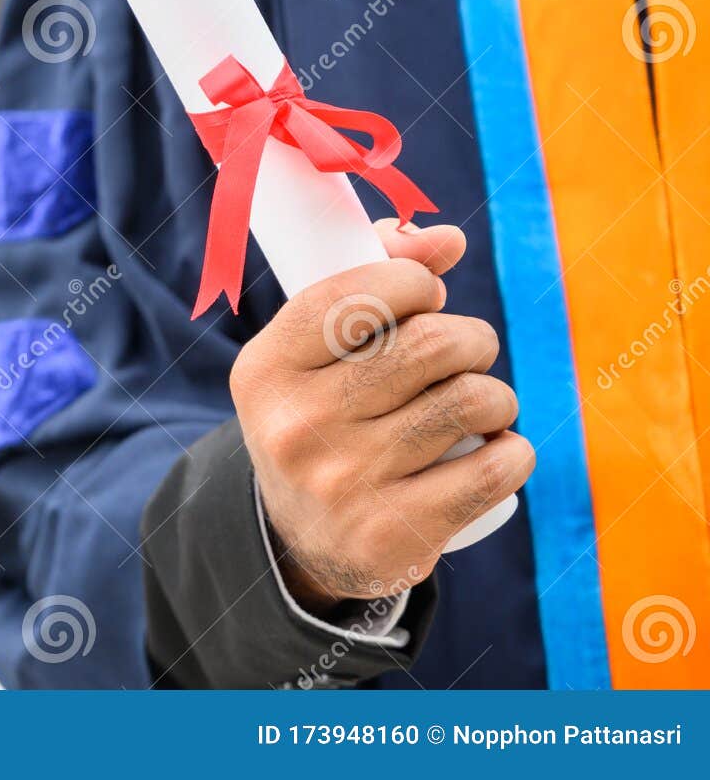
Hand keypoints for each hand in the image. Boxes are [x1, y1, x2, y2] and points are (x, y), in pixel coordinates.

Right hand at [230, 220, 534, 615]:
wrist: (306, 541)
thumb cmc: (326, 418)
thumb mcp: (317, 354)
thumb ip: (371, 280)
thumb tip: (448, 239)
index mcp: (266, 370)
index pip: (359, 294)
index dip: (415, 282)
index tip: (427, 297)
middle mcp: (297, 426)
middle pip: (431, 343)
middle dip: (471, 337)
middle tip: (465, 352)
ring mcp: (344, 484)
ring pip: (472, 400)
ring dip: (496, 395)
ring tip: (481, 405)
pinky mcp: (394, 534)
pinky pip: (495, 468)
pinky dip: (514, 451)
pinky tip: (498, 450)